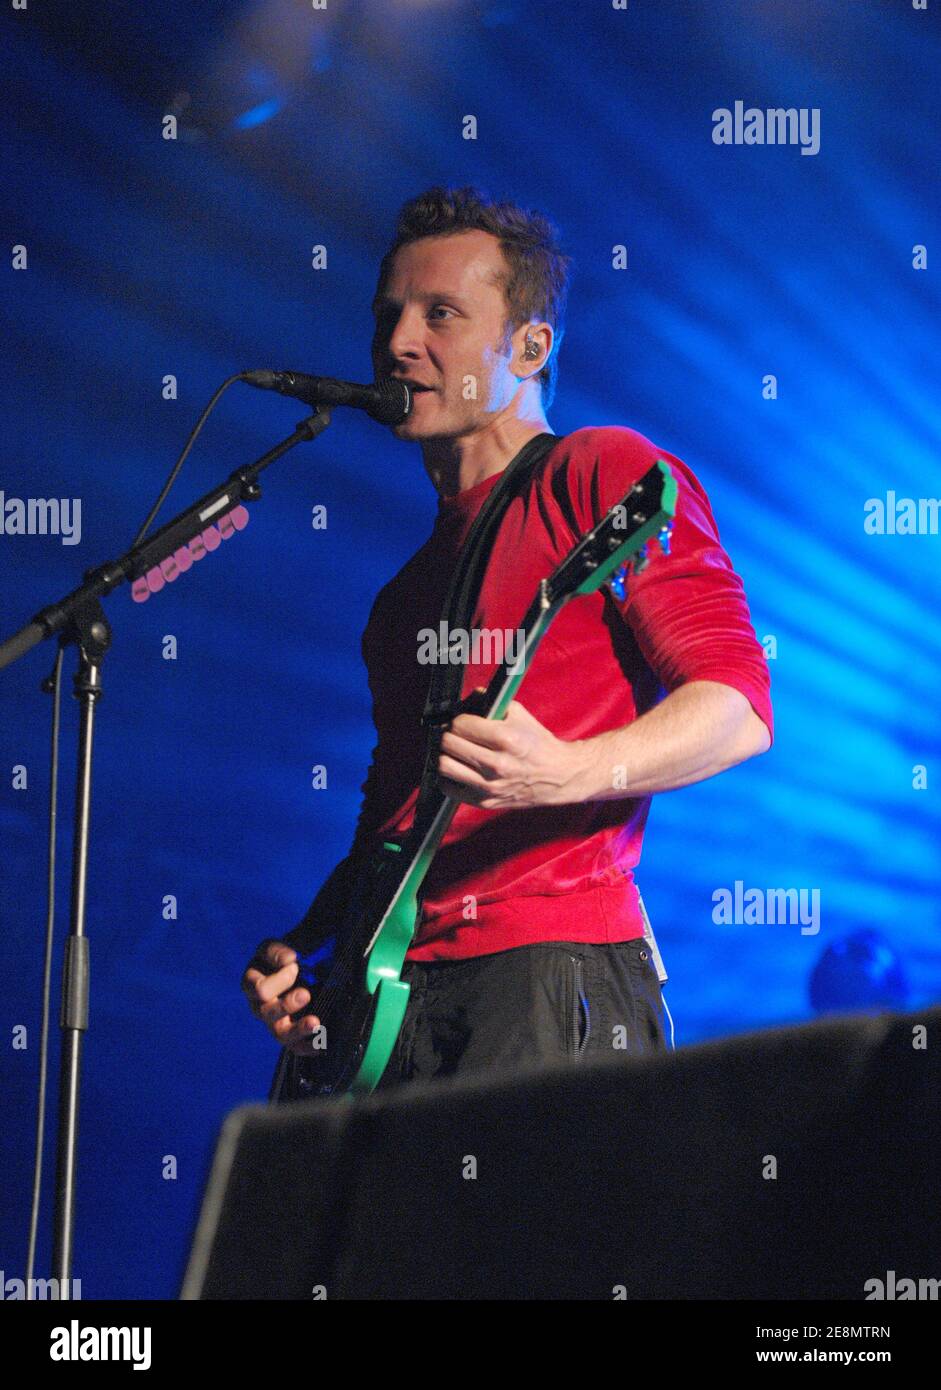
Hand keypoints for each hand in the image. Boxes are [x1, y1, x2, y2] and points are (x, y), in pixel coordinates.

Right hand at [241, 940, 321, 1055]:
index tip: (296, 962)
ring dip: (297, 1029)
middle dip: (286, 1004)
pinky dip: (308, 1046)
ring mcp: (273, 1021)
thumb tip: (290, 959)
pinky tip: (321, 1043)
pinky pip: (294, 1047)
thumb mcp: (284, 945)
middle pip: (266, 1012)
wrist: (310, 965)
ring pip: (279, 1032)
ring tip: (315, 1022)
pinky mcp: (289, 1034)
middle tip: (305, 994)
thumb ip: (281, 951)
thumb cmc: (294, 953)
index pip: (258, 986)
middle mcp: (259, 1003)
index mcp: (253, 979)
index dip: (278, 978)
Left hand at [437, 694, 589, 809]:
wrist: (560, 776)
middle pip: (448, 744)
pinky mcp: (485, 802)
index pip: (460, 725)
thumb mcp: (521, 715)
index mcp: (505, 739)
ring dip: (445, 755)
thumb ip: (493, 704)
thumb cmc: (539, 744)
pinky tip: (460, 769)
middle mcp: (496, 764)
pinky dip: (449, 776)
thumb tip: (469, 698)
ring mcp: (490, 786)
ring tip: (454, 751)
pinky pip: (449, 788)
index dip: (458, 720)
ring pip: (444, 766)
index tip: (463, 721)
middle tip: (455, 734)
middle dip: (448, 734)